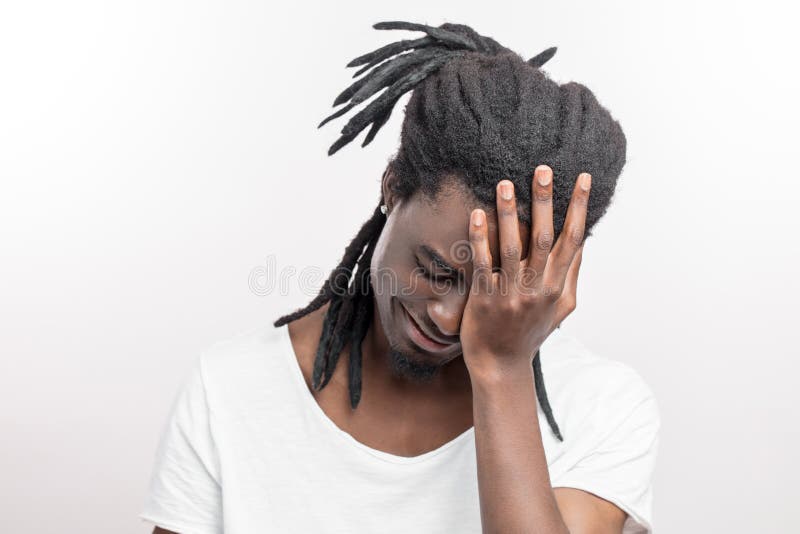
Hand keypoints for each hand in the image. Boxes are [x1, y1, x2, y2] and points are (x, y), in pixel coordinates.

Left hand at [460, 165, 588, 378]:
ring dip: (509, 213)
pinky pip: (483, 264)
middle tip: (542, 169)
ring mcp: (512, 294)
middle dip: (545, 201)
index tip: (583, 178)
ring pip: (513, 247)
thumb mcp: (562, 308)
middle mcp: (539, 288)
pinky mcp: (486, 299)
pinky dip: (481, 239)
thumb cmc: (531, 332)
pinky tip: (477, 215)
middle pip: (545, 237)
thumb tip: (580, 242)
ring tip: (504, 183)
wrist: (502, 366)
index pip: (573, 239)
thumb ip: (570, 274)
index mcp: (558, 286)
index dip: (579, 208)